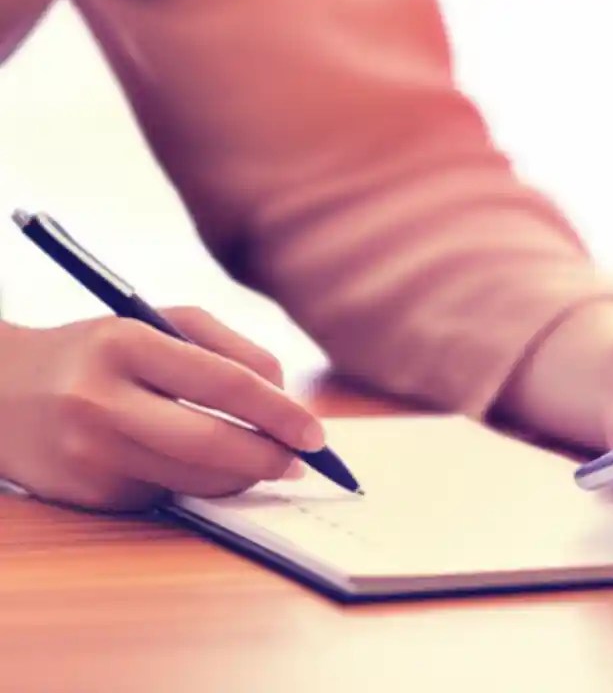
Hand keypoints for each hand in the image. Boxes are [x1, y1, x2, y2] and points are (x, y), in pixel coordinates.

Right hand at [0, 308, 324, 511]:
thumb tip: (286, 399)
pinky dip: (197, 483)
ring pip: (196, 480)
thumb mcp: (157, 323)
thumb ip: (230, 350)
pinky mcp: (88, 495)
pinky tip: (195, 465)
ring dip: (243, 476)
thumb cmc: (100, 351)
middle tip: (303, 462)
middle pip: (212, 443)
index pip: (224, 383)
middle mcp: (100, 402)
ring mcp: (90, 455)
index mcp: (124, 345)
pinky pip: (168, 494)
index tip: (317, 434)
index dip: (280, 412)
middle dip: (270, 457)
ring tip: (264, 461)